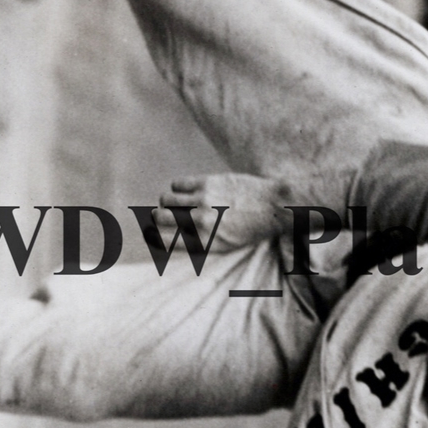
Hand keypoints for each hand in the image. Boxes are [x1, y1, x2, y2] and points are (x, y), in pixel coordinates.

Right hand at [157, 173, 285, 250]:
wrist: (275, 207)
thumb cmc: (252, 228)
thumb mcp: (226, 245)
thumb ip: (201, 241)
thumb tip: (175, 234)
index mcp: (204, 243)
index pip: (164, 241)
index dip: (153, 236)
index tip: (152, 233)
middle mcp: (199, 224)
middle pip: (159, 218)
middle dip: (156, 216)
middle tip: (160, 214)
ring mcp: (202, 202)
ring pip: (166, 199)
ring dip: (167, 200)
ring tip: (176, 201)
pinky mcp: (207, 183)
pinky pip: (178, 184)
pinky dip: (178, 187)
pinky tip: (186, 189)